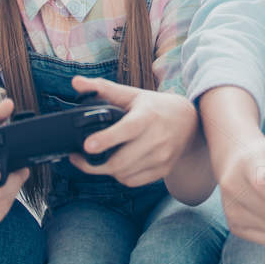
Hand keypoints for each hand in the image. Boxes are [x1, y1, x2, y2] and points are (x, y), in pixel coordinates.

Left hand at [65, 76, 197, 187]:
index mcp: (148, 116)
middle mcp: (157, 138)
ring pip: (124, 174)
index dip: (106, 139)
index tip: (87, 145)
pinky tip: (116, 166)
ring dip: (106, 170)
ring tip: (96, 160)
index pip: (127, 130)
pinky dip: (120, 176)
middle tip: (78, 157)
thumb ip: (102, 88)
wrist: (188, 122)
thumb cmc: (155, 107)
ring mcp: (162, 157)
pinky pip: (133, 181)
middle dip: (94, 164)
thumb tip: (76, 82)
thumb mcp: (131, 94)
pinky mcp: (163, 170)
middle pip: (120, 161)